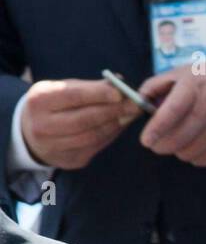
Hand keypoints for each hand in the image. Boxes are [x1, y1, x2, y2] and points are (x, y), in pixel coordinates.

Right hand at [20, 79, 138, 168]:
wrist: (31, 134)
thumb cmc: (53, 105)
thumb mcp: (62, 90)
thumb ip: (90, 87)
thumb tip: (120, 83)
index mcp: (39, 101)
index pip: (73, 96)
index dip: (98, 95)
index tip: (120, 93)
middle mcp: (43, 125)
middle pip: (84, 119)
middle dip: (113, 111)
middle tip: (135, 105)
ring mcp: (54, 146)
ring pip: (92, 136)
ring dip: (115, 125)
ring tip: (130, 115)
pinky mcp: (69, 160)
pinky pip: (95, 147)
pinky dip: (111, 135)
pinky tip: (120, 126)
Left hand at [139, 58, 205, 166]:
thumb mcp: (187, 71)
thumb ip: (160, 83)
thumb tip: (140, 99)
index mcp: (195, 89)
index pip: (171, 114)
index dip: (155, 130)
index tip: (146, 140)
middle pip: (177, 140)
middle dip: (161, 145)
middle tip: (156, 142)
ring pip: (188, 153)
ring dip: (178, 150)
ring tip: (179, 140)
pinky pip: (203, 160)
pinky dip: (194, 155)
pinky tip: (196, 143)